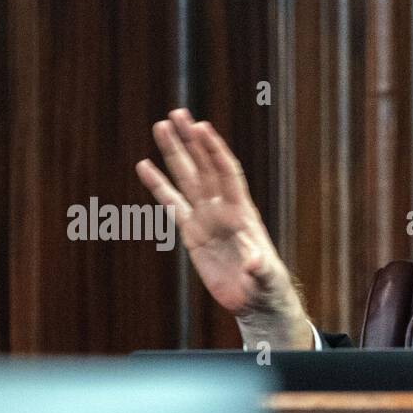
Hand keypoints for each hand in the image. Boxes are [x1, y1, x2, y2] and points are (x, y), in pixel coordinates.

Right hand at [135, 109, 312, 348]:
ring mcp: (206, 219)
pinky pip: (172, 204)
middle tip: (177, 113)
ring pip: (187, 178)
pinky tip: (144, 166)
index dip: (215, 151)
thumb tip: (255, 263)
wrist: (256, 299)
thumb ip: (261, 268)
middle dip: (191, 141)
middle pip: (204, 167)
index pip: (227, 174)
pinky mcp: (192, 233)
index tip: (202, 128)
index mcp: (242, 213)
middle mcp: (222, 209)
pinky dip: (158, 185)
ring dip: (174, 153)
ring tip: (160, 126)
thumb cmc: (267, 286)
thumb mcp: (267, 278)